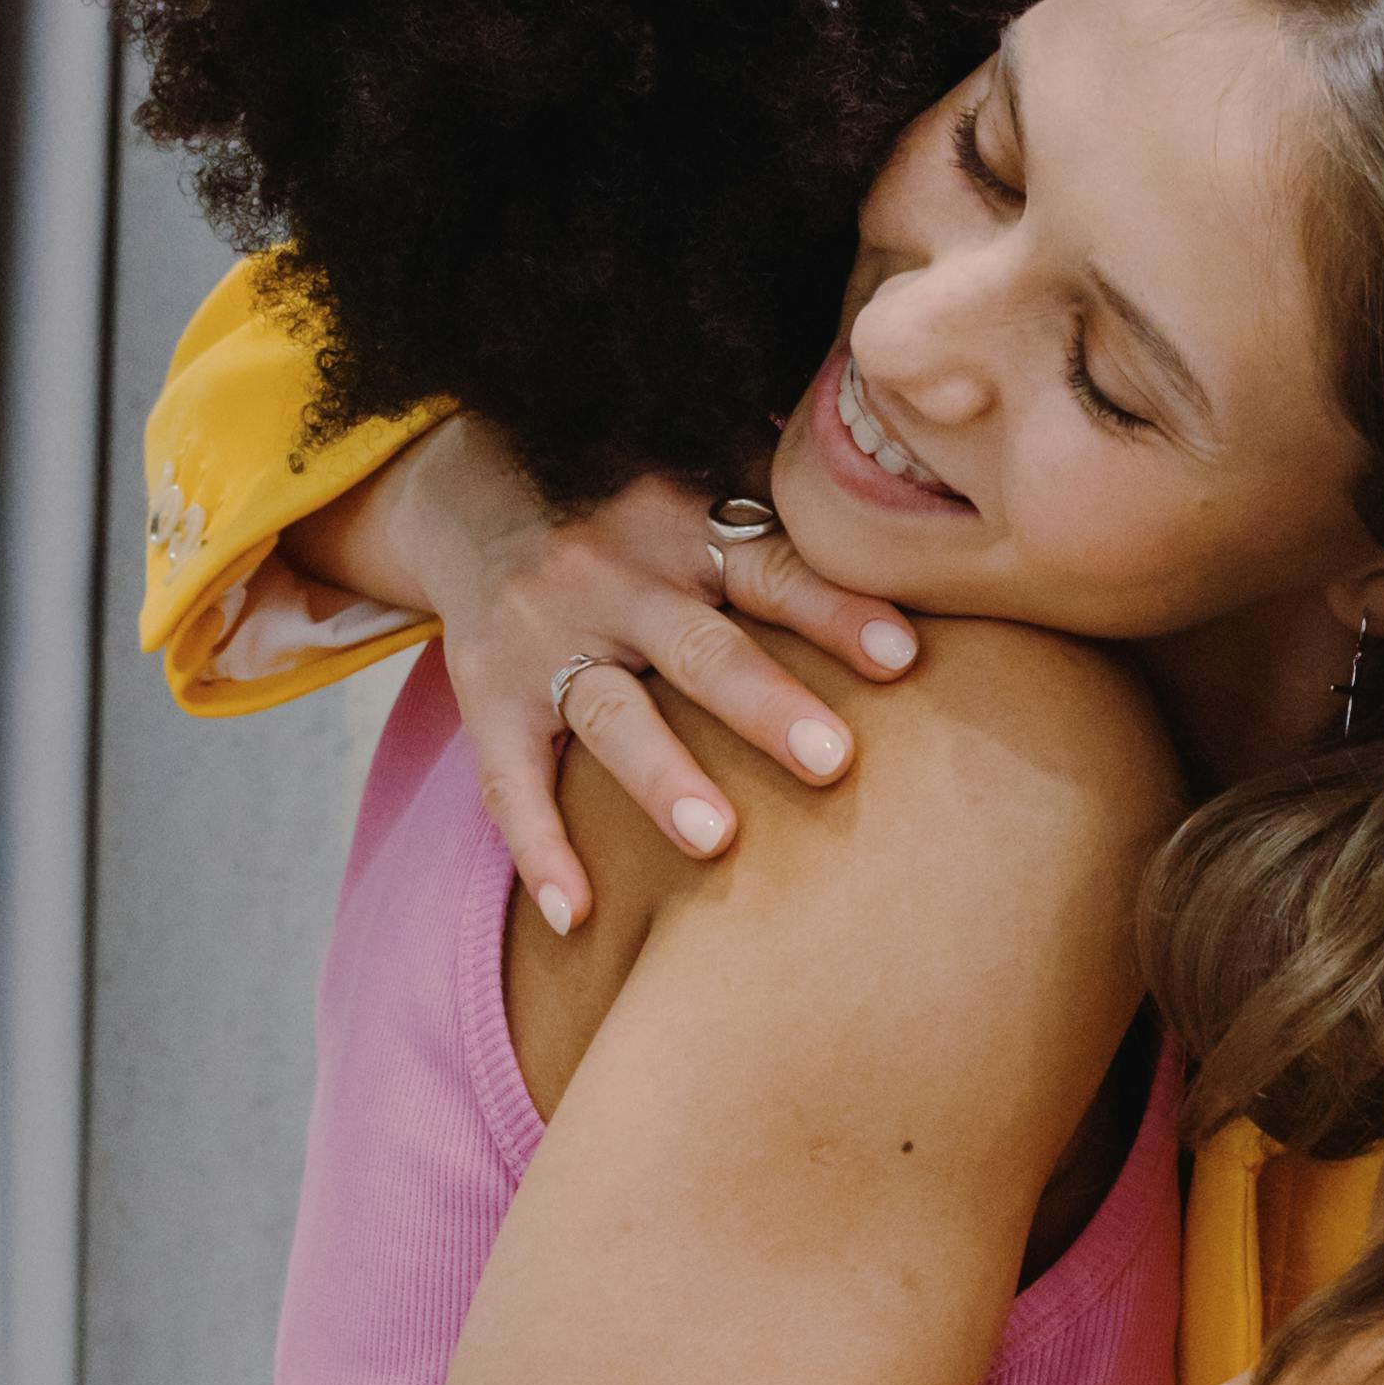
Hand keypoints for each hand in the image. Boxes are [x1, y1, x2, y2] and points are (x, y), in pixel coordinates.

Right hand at [305, 413, 924, 929]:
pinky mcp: (491, 697)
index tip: (904, 655)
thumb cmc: (628, 501)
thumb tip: (916, 489)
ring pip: (611, 713)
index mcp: (686, 527)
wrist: (468, 489)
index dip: (837, 610)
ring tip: (716, 840)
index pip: (773, 568)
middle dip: (763, 703)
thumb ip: (787, 497)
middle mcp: (617, 581)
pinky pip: (510, 779)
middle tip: (833, 761)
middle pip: (699, 647)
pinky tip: (578, 915)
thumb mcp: (699, 469)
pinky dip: (539, 849)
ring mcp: (549, 643)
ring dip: (662, 776)